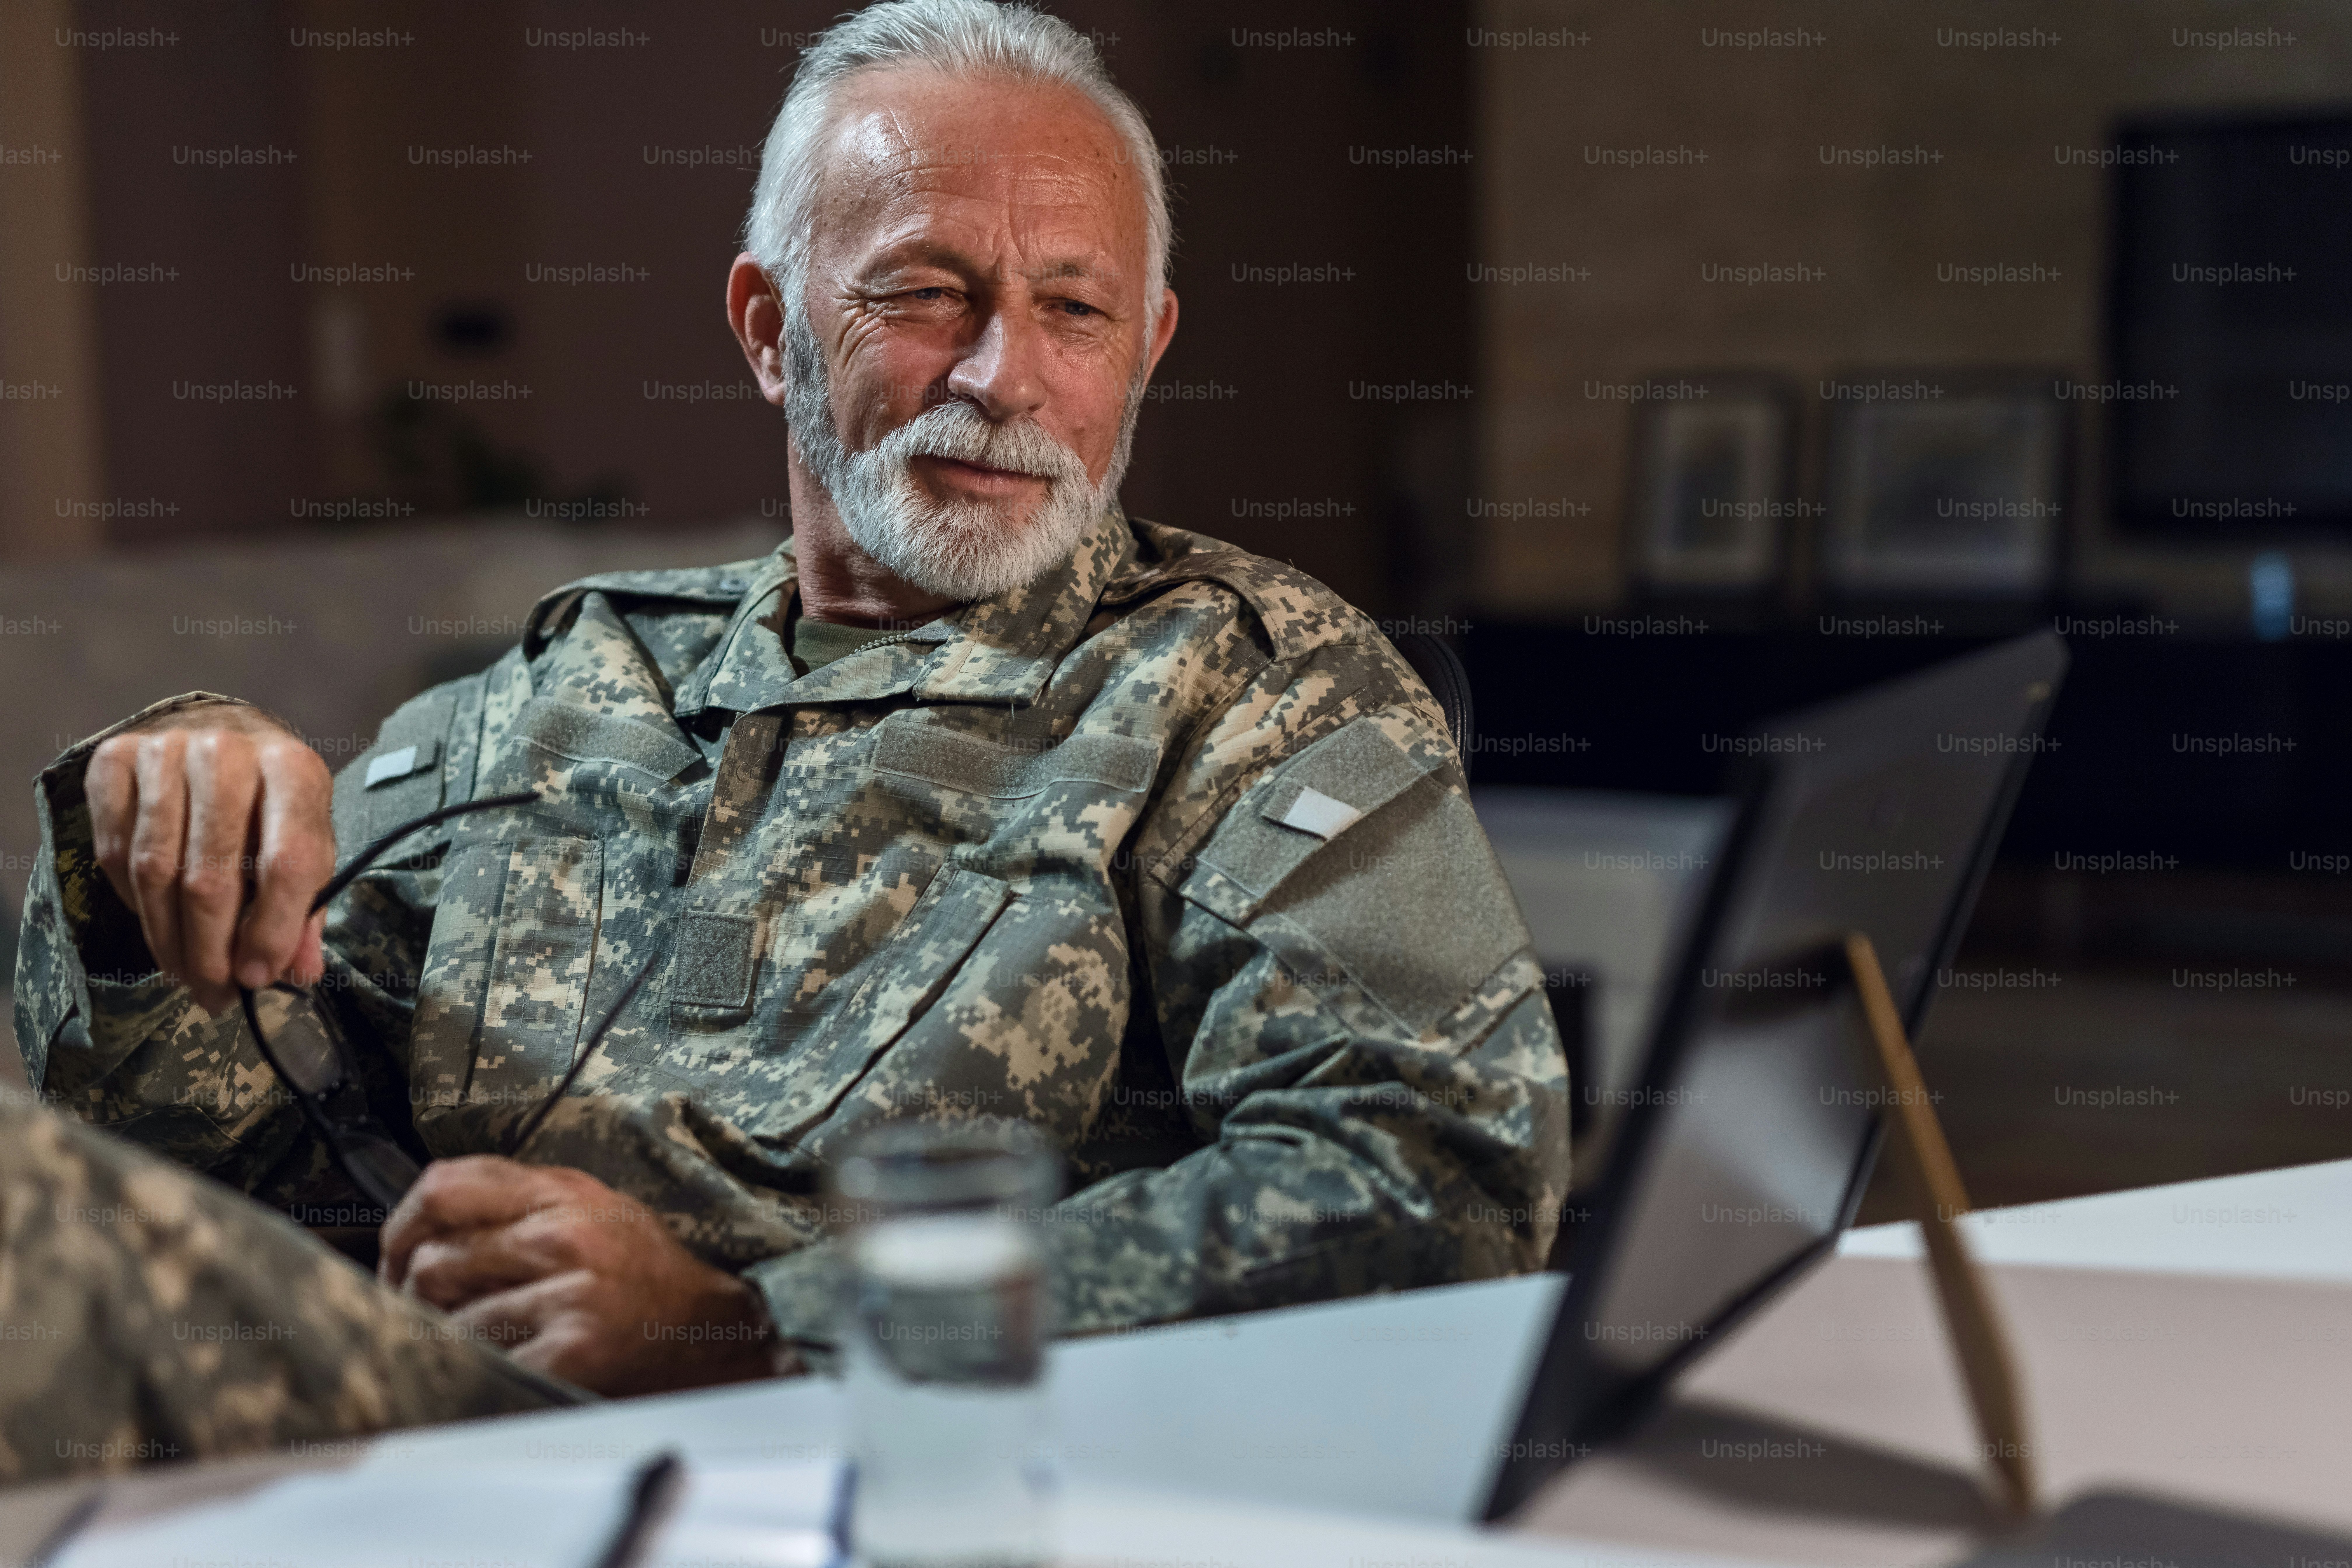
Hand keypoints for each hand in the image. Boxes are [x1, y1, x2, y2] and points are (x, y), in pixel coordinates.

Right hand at [85, 704, 333, 1013]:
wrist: (221, 733)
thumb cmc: (270, 802)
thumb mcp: (305, 843)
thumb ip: (307, 908)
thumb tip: (299, 973)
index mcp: (294, 769)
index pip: (287, 862)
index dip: (273, 930)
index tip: (257, 979)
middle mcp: (228, 751)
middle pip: (210, 876)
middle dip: (210, 951)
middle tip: (213, 994)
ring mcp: (165, 750)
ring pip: (155, 871)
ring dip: (168, 939)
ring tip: (184, 975)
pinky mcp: (114, 760)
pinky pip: (114, 851)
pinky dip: (132, 900)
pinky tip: (155, 921)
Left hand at [380, 1157, 782, 1395]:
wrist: (714, 1335)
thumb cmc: (646, 1277)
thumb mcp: (591, 1211)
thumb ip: (519, 1205)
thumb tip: (425, 1228)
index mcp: (565, 1193)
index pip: (445, 1186)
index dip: (402, 1226)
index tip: (398, 1256)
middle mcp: (565, 1235)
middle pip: (433, 1261)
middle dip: (416, 1298)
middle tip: (430, 1315)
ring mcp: (569, 1293)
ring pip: (448, 1317)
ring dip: (446, 1340)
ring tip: (475, 1343)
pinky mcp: (572, 1348)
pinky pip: (482, 1360)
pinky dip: (476, 1372)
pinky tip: (502, 1368)